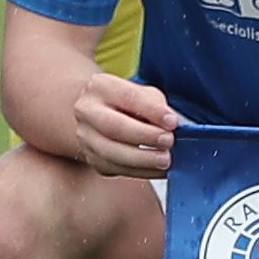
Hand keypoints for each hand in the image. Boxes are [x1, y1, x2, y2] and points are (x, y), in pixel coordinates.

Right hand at [54, 69, 177, 177]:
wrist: (96, 114)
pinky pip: (114, 168)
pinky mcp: (91, 158)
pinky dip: (140, 172)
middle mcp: (86, 110)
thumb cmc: (127, 102)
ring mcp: (85, 137)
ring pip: (111, 153)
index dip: (152, 111)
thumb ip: (156, 106)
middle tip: (169, 142)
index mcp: (101, 86)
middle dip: (144, 136)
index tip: (172, 122)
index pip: (129, 97)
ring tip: (165, 160)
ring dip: (142, 159)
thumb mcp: (142, 93)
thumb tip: (170, 125)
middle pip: (114, 126)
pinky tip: (158, 170)